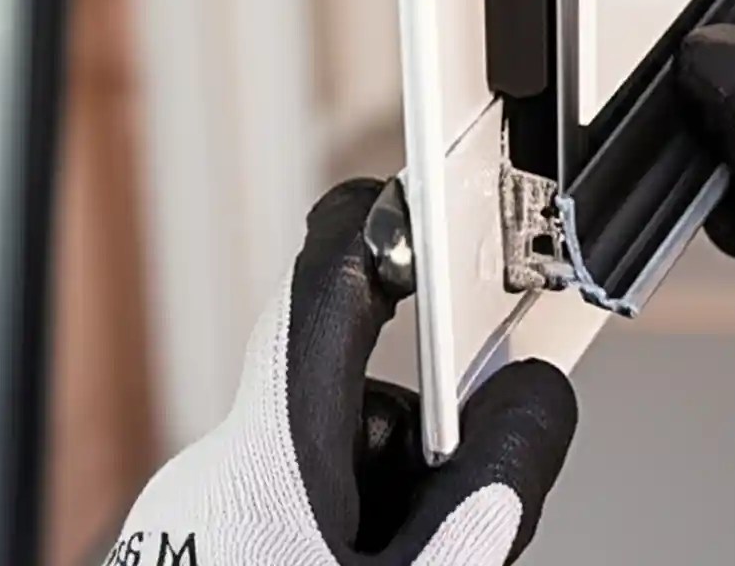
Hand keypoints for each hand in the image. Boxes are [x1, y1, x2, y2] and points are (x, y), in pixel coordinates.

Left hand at [109, 179, 576, 564]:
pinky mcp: (201, 537)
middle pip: (351, 397)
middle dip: (420, 445)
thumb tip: (533, 398)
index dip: (383, 228)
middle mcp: (217, 469)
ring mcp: (201, 508)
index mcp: (266, 460)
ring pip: (328, 456)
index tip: (432, 203)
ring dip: (383, 499)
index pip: (323, 289)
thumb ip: (491, 489)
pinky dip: (344, 526)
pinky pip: (294, 497)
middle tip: (447, 531)